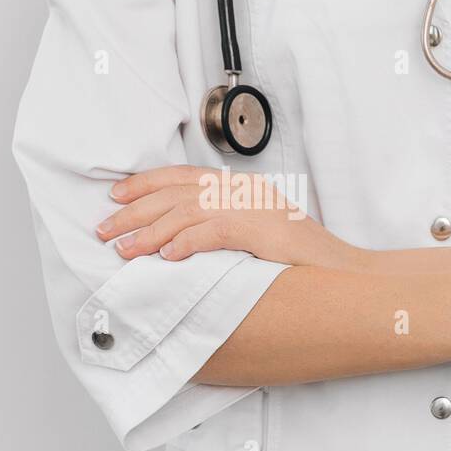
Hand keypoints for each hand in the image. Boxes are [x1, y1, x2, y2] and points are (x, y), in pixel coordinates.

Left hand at [97, 165, 360, 268]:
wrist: (346, 273)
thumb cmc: (303, 262)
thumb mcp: (259, 235)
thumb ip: (223, 228)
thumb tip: (178, 239)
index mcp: (242, 187)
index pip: (184, 176)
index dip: (145, 184)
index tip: (116, 197)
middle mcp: (245, 191)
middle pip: (176, 192)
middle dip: (134, 211)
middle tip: (104, 230)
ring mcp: (254, 208)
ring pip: (186, 212)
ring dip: (149, 232)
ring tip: (124, 251)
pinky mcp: (262, 230)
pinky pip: (213, 231)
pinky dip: (185, 243)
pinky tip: (165, 258)